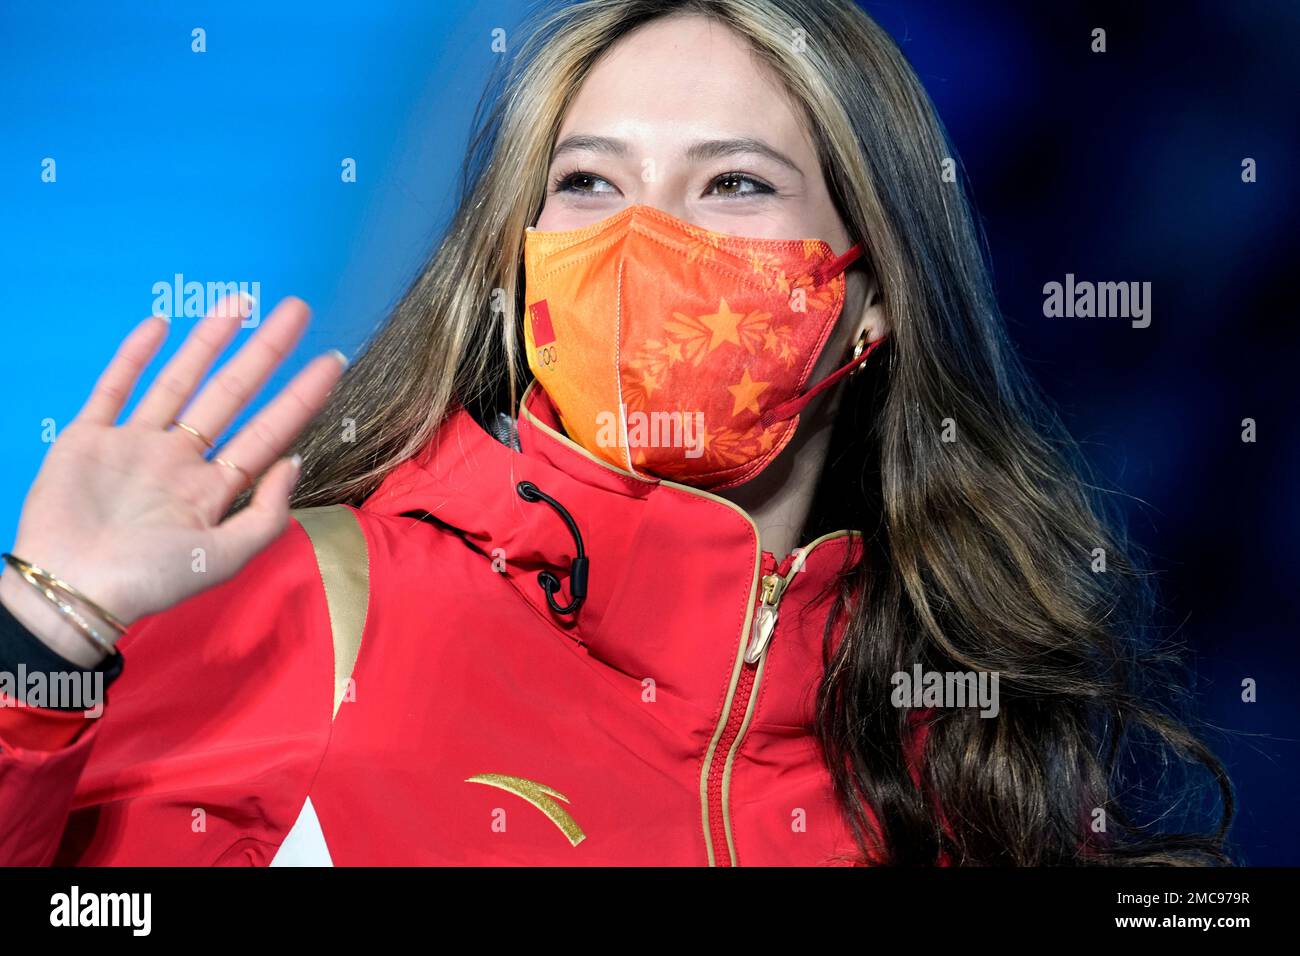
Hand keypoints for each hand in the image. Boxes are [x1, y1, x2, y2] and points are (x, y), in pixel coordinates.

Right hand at [0, 294, 346, 665]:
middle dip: (266, 352)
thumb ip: (265, 514)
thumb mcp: (225, 558)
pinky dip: (133, 356)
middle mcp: (180, 459)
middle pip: (233, 394)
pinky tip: (160, 324)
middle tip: (297, 310)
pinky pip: (115, 387)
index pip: (270, 430)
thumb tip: (295, 462)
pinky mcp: (89, 437)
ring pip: (180, 381)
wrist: (71, 592)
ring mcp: (135, 444)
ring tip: (240, 302)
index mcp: (214, 488)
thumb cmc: (150, 582)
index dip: (302, 397)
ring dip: (209, 341)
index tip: (333, 361)